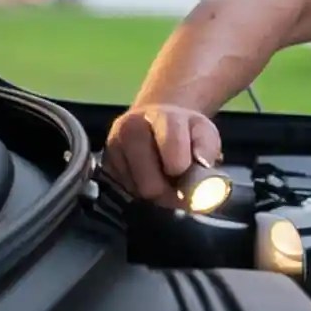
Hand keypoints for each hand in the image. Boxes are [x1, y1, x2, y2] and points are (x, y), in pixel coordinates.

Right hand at [103, 104, 222, 208]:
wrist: (155, 120)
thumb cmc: (185, 131)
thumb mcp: (205, 133)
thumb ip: (208, 149)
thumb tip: (201, 166)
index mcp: (162, 116)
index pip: (172, 151)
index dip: (183, 169)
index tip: (189, 173)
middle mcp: (131, 128)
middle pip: (149, 184)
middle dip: (168, 192)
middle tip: (179, 186)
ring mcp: (113, 147)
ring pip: (136, 192)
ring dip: (155, 194)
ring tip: (164, 179)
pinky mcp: (103, 165)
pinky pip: (124, 193)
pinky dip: (140, 192)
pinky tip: (149, 178)